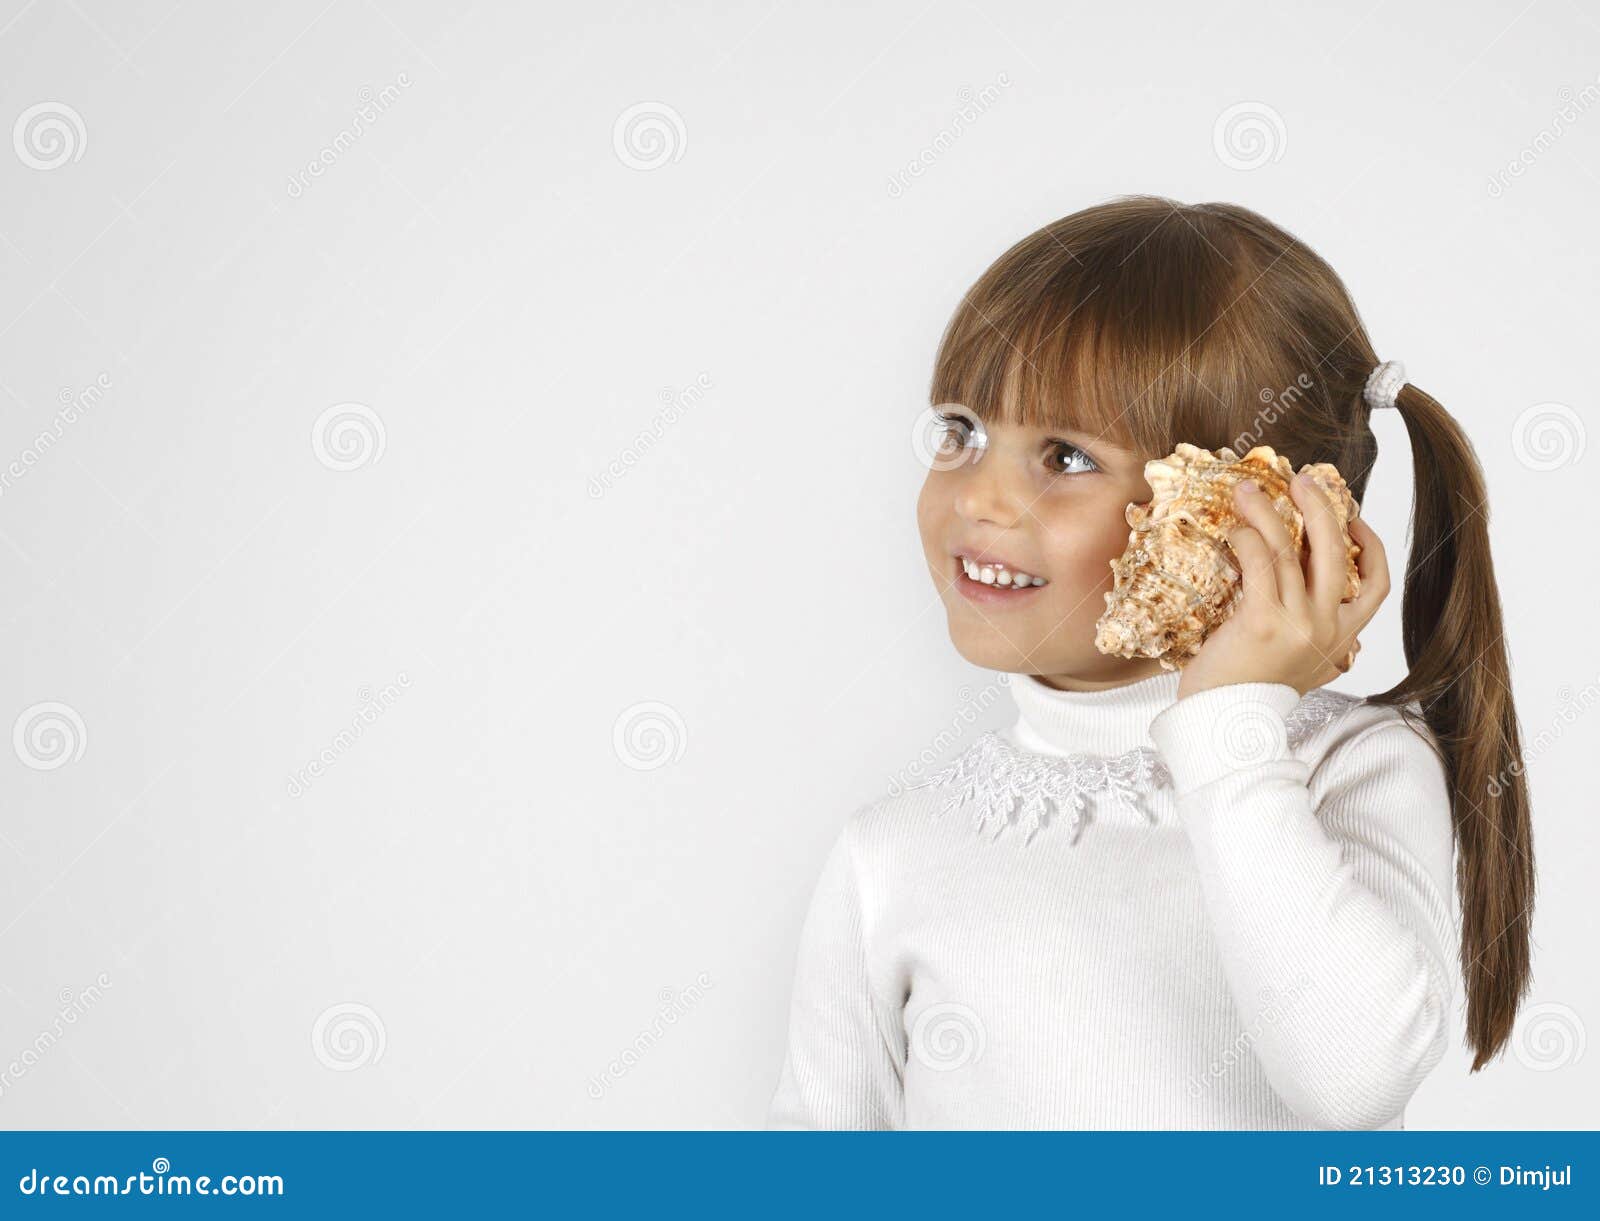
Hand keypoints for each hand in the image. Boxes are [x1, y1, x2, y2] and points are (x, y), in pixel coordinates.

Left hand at [1176, 473, 1390, 699]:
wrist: (1226, 725)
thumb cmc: (1248, 691)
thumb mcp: (1294, 663)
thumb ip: (1307, 631)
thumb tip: (1296, 592)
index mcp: (1342, 638)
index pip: (1378, 585)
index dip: (1371, 545)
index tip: (1353, 516)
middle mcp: (1329, 629)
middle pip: (1338, 553)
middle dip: (1322, 508)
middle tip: (1301, 480)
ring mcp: (1300, 624)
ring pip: (1293, 551)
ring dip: (1269, 512)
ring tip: (1247, 490)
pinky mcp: (1265, 622)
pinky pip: (1262, 564)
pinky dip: (1248, 539)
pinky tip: (1234, 531)